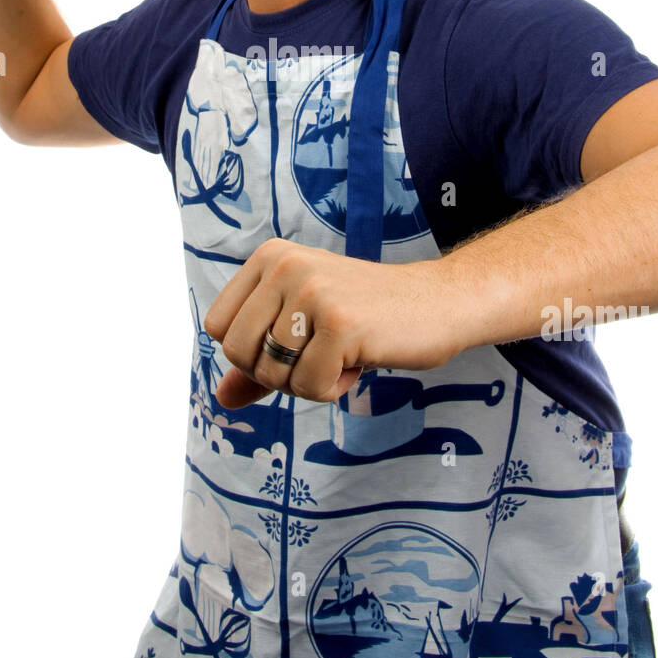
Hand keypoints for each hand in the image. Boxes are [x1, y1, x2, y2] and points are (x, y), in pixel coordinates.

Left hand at [203, 238, 459, 408]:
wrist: (438, 302)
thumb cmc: (366, 317)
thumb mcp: (304, 327)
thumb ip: (259, 360)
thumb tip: (221, 399)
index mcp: (269, 257)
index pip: (219, 327)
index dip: (252, 352)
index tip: (294, 341)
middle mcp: (284, 266)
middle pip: (238, 353)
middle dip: (277, 372)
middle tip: (318, 354)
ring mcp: (311, 292)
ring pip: (272, 375)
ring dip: (309, 381)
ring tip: (343, 352)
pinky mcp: (340, 323)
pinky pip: (309, 386)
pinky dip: (333, 388)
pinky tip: (359, 359)